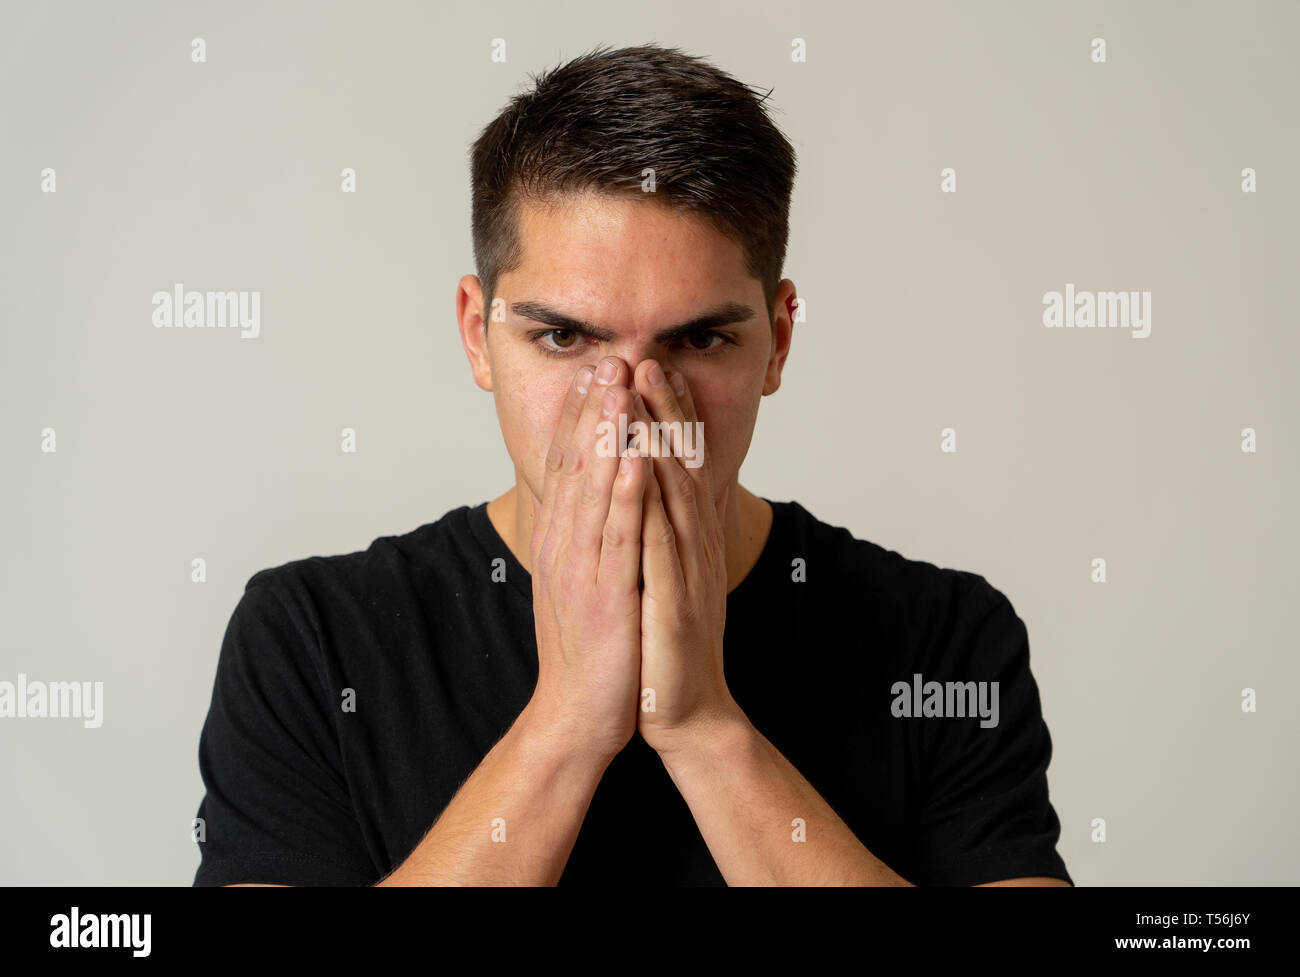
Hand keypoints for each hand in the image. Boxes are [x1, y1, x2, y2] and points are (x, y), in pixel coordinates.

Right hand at [527, 356, 648, 762]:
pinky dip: (624, 494)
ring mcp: (582, 569)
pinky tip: (634, 458)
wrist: (578, 714)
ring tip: (620, 389)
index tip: (595, 372)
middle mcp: (565, 547)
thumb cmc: (590, 648)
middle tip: (607, 360)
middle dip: (593, 411)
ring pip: (594, 491)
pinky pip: (617, 537)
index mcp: (562, 541)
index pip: (568, 467)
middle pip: (576, 467)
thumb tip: (594, 498)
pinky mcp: (605, 595)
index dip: (581, 417)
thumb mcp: (581, 581)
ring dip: (607, 437)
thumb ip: (585, 537)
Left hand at [629, 360, 740, 754]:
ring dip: (657, 439)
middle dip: (663, 411)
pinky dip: (650, 499)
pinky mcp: (675, 601)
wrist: (685, 708)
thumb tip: (663, 491)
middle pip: (680, 466)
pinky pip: (661, 542)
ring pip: (673, 493)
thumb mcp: (674, 575)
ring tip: (641, 394)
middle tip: (646, 359)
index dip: (667, 414)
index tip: (649, 367)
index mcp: (690, 539)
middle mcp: (694, 546)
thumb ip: (672, 533)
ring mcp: (687, 572)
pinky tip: (638, 465)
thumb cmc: (671, 641)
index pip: (679, 464)